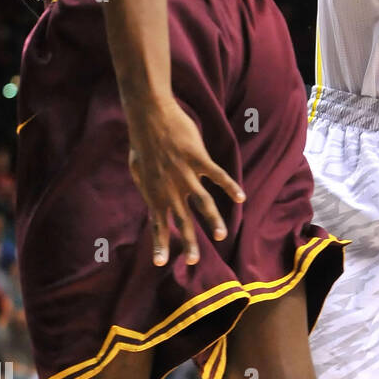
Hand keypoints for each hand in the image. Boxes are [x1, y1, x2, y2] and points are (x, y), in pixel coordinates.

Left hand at [126, 96, 244, 266]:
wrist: (150, 115)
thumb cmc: (142, 141)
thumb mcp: (138, 170)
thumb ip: (147, 188)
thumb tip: (151, 201)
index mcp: (154, 192)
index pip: (158, 224)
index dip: (160, 243)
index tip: (161, 263)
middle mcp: (170, 188)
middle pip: (183, 220)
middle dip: (188, 242)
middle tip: (194, 260)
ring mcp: (185, 174)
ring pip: (203, 203)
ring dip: (213, 221)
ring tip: (221, 235)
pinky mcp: (198, 158)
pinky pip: (218, 176)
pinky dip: (230, 187)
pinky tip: (241, 198)